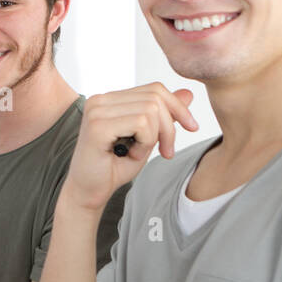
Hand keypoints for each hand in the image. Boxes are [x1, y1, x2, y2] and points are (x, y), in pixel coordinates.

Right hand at [62, 83, 198, 210]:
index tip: (192, 127)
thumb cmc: (113, 167)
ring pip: (150, 110)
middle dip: (169, 127)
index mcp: (109, 100)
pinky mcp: (98, 126)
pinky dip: (145, 143)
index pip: (155, 89)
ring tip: (138, 153)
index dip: (178, 107)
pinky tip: (131, 154)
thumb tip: (188, 93)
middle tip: (165, 150)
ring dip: (154, 137)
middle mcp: (100, 100)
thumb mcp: (147, 138)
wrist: (89, 192)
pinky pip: (141, 124)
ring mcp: (96, 111)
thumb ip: (164, 115)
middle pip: (155, 98)